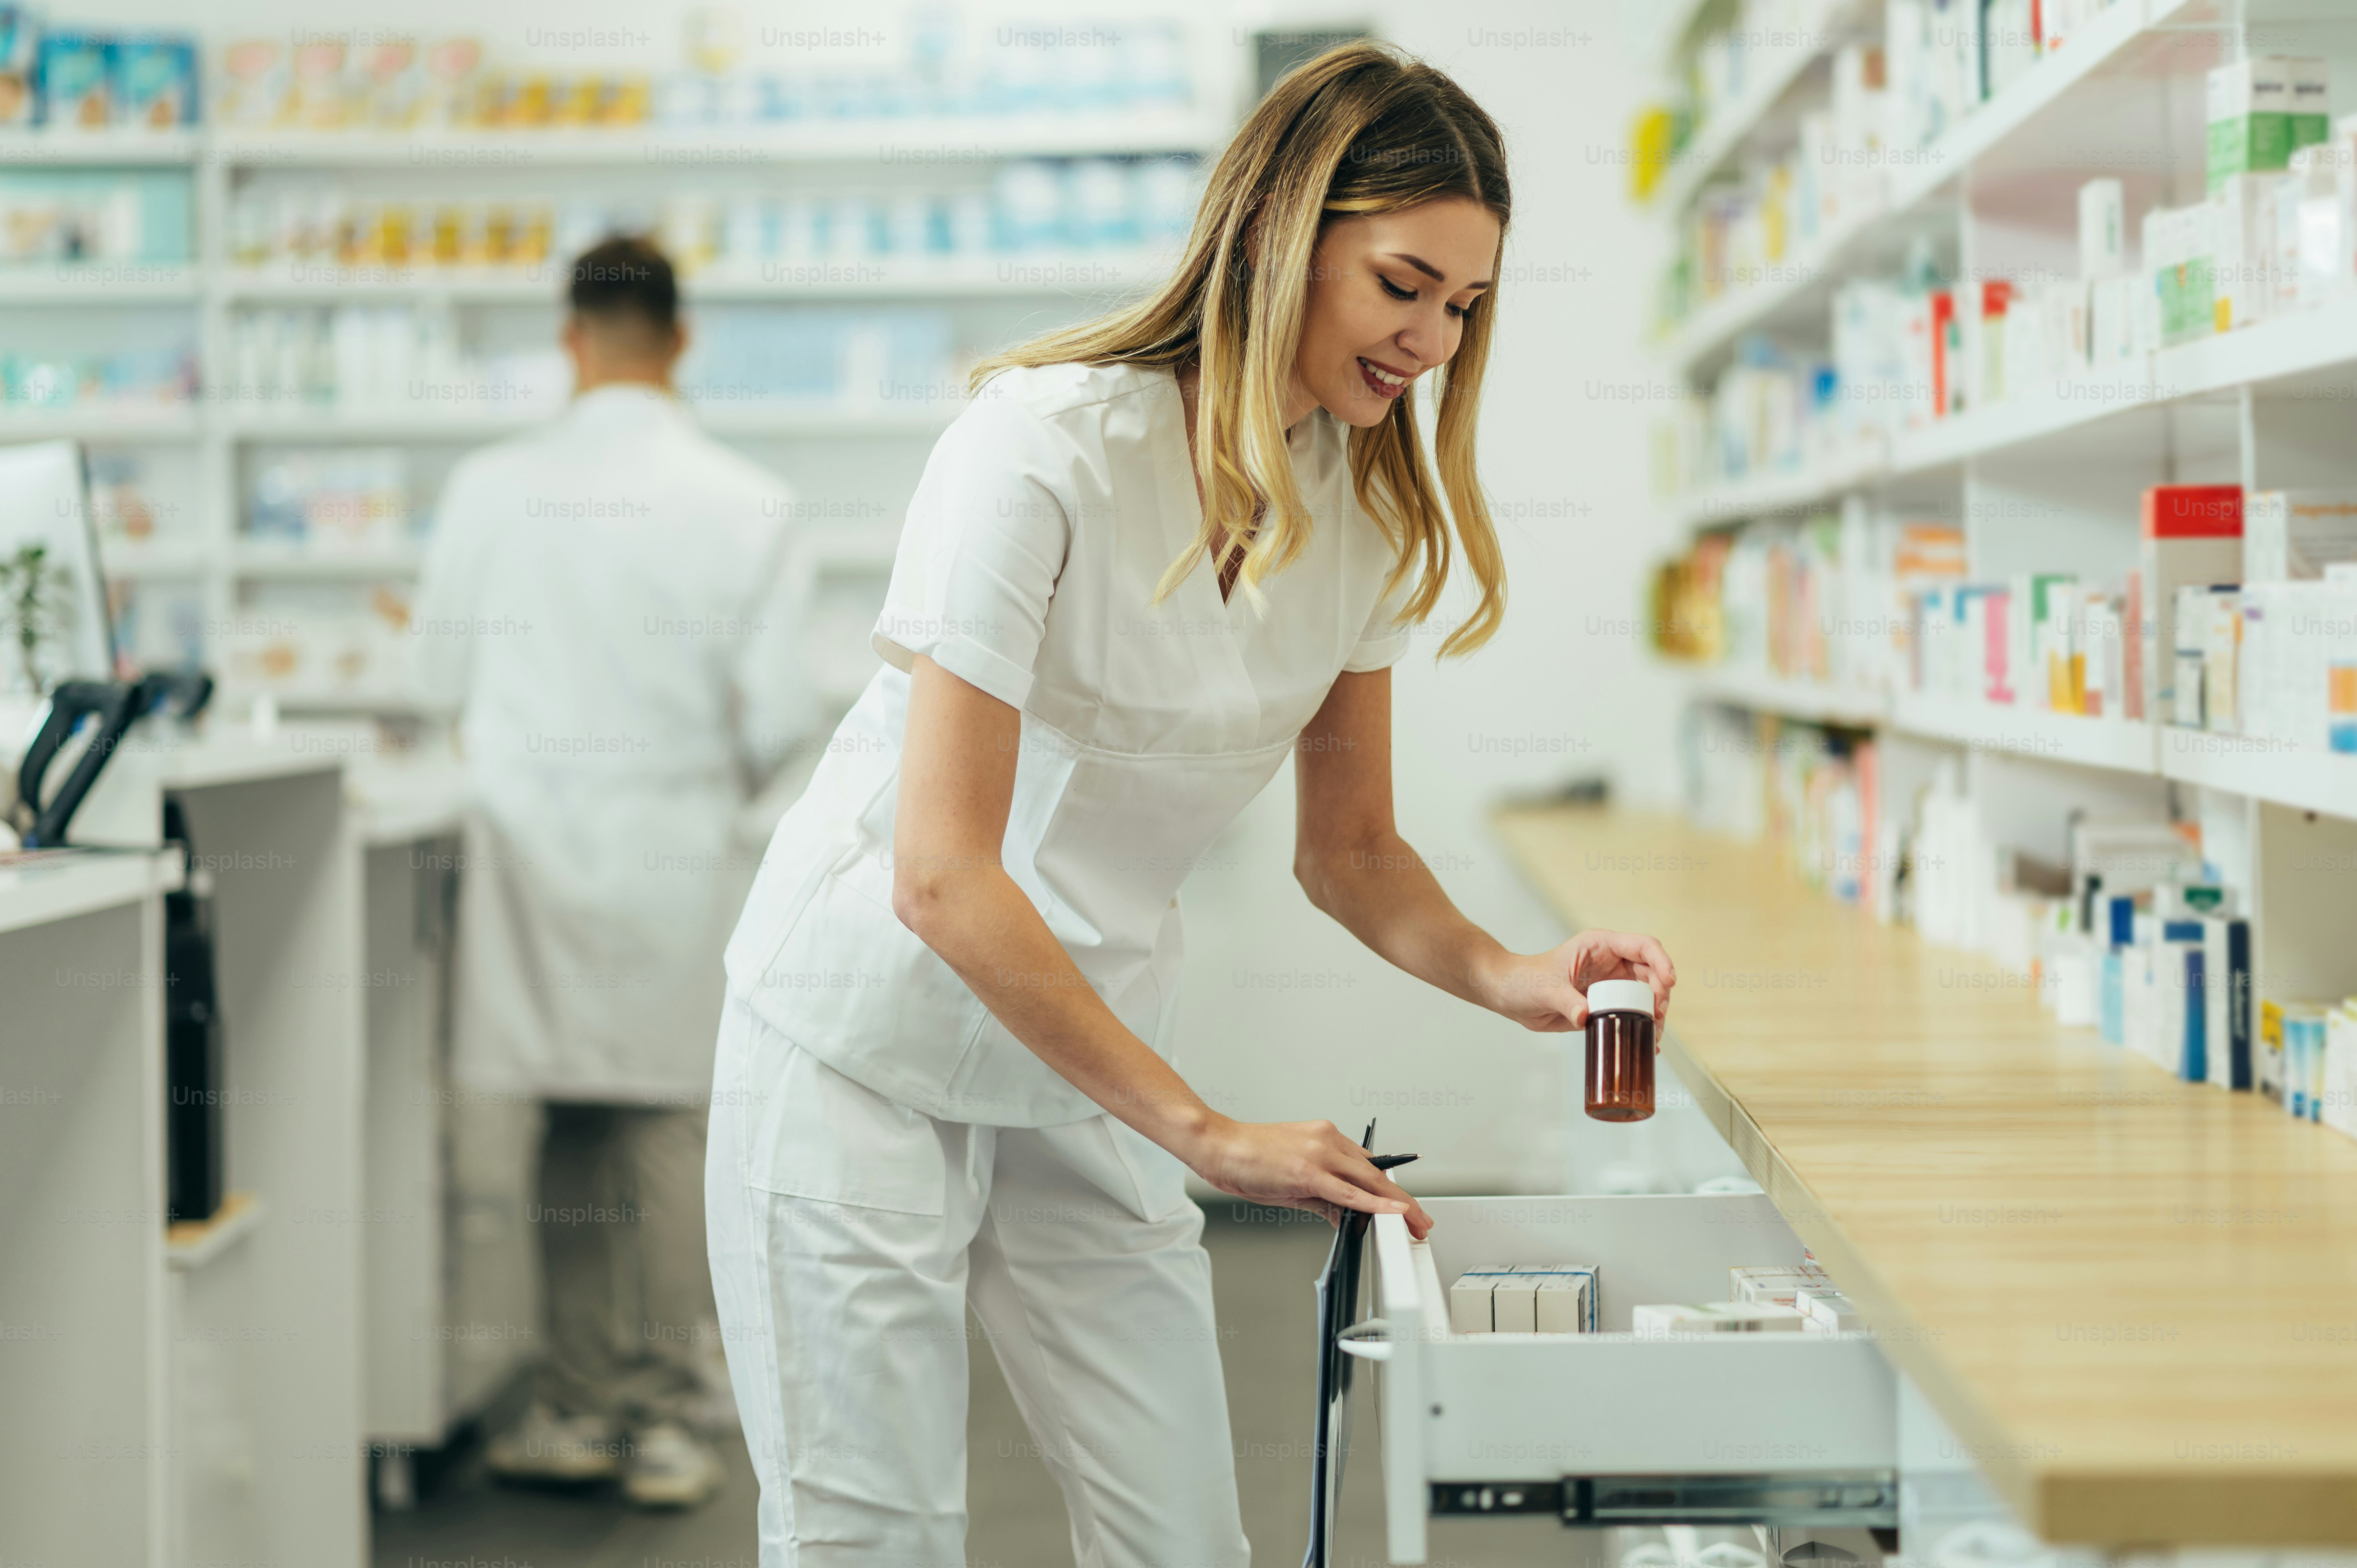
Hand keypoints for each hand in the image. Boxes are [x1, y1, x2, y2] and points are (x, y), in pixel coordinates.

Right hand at [1177, 1116, 1433, 1239]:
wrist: (1217, 1145)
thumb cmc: (1248, 1157)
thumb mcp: (1293, 1177)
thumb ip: (1323, 1196)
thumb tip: (1345, 1216)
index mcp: (1325, 1138)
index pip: (1368, 1165)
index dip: (1391, 1189)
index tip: (1406, 1206)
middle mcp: (1327, 1140)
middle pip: (1377, 1173)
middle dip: (1403, 1200)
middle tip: (1421, 1220)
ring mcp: (1318, 1153)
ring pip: (1368, 1180)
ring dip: (1397, 1205)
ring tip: (1415, 1223)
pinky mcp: (1306, 1171)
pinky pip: (1346, 1191)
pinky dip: (1373, 1203)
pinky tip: (1391, 1212)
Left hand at [1476, 928, 1676, 1034]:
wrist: (1510, 996)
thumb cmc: (1525, 980)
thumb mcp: (1545, 989)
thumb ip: (1566, 1001)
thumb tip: (1586, 1015)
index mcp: (1600, 945)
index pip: (1642, 946)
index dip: (1661, 961)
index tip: (1668, 982)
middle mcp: (1611, 963)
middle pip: (1651, 973)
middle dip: (1661, 993)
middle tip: (1657, 1016)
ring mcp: (1611, 985)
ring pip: (1646, 995)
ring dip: (1655, 1013)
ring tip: (1655, 1033)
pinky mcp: (1606, 1006)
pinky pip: (1632, 1013)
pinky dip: (1643, 1026)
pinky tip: (1649, 1043)